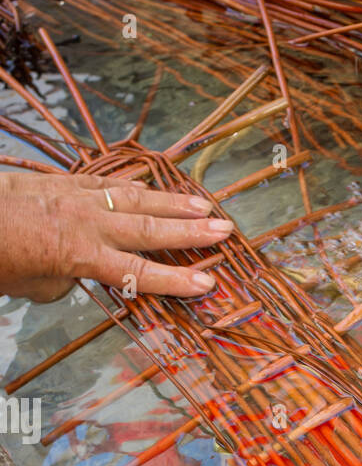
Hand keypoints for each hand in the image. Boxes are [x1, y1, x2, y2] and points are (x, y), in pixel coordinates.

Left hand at [0, 170, 233, 302]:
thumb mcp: (32, 285)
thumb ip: (64, 282)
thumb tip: (75, 277)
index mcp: (82, 255)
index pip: (140, 273)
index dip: (176, 281)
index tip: (207, 284)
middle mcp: (89, 223)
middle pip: (149, 230)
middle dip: (190, 232)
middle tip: (225, 230)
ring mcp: (80, 196)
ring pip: (136, 199)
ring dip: (173, 203)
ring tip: (204, 205)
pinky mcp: (67, 180)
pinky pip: (110, 182)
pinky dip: (135, 186)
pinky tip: (153, 186)